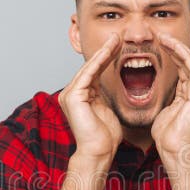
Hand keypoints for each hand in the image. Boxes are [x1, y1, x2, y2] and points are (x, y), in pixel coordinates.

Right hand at [58, 32, 122, 162]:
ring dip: (104, 52)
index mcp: (80, 96)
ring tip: (116, 39)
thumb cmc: (105, 137)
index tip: (120, 45)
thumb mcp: (106, 109)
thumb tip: (112, 85)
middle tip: (118, 36)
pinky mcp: (73, 96)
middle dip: (106, 51)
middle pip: (91, 66)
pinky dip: (100, 61)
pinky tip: (110, 51)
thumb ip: (104, 95)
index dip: (107, 57)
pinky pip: (89, 74)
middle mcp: (71, 93)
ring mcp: (70, 94)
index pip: (94, 71)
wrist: (99, 152)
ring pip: (90, 67)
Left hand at [151, 33, 189, 162]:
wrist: (174, 149)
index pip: (183, 68)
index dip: (172, 54)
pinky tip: (170, 45)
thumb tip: (154, 89)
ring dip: (177, 47)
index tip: (157, 44)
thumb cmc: (167, 135)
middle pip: (188, 61)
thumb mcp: (164, 110)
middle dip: (174, 47)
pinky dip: (181, 54)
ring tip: (163, 37)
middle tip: (159, 35)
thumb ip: (166, 97)